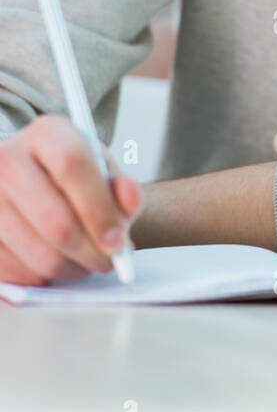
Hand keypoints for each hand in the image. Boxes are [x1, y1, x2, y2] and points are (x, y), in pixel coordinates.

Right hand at [0, 114, 140, 285]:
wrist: (32, 182)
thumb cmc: (74, 178)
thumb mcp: (102, 172)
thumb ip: (122, 188)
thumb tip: (129, 199)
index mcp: (46, 133)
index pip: (72, 165)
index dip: (100, 208)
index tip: (119, 241)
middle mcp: (7, 159)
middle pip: (55, 220)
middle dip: (92, 252)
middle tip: (111, 262)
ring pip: (39, 254)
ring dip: (73, 270)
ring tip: (87, 261)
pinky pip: (19, 272)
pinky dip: (45, 278)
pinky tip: (57, 261)